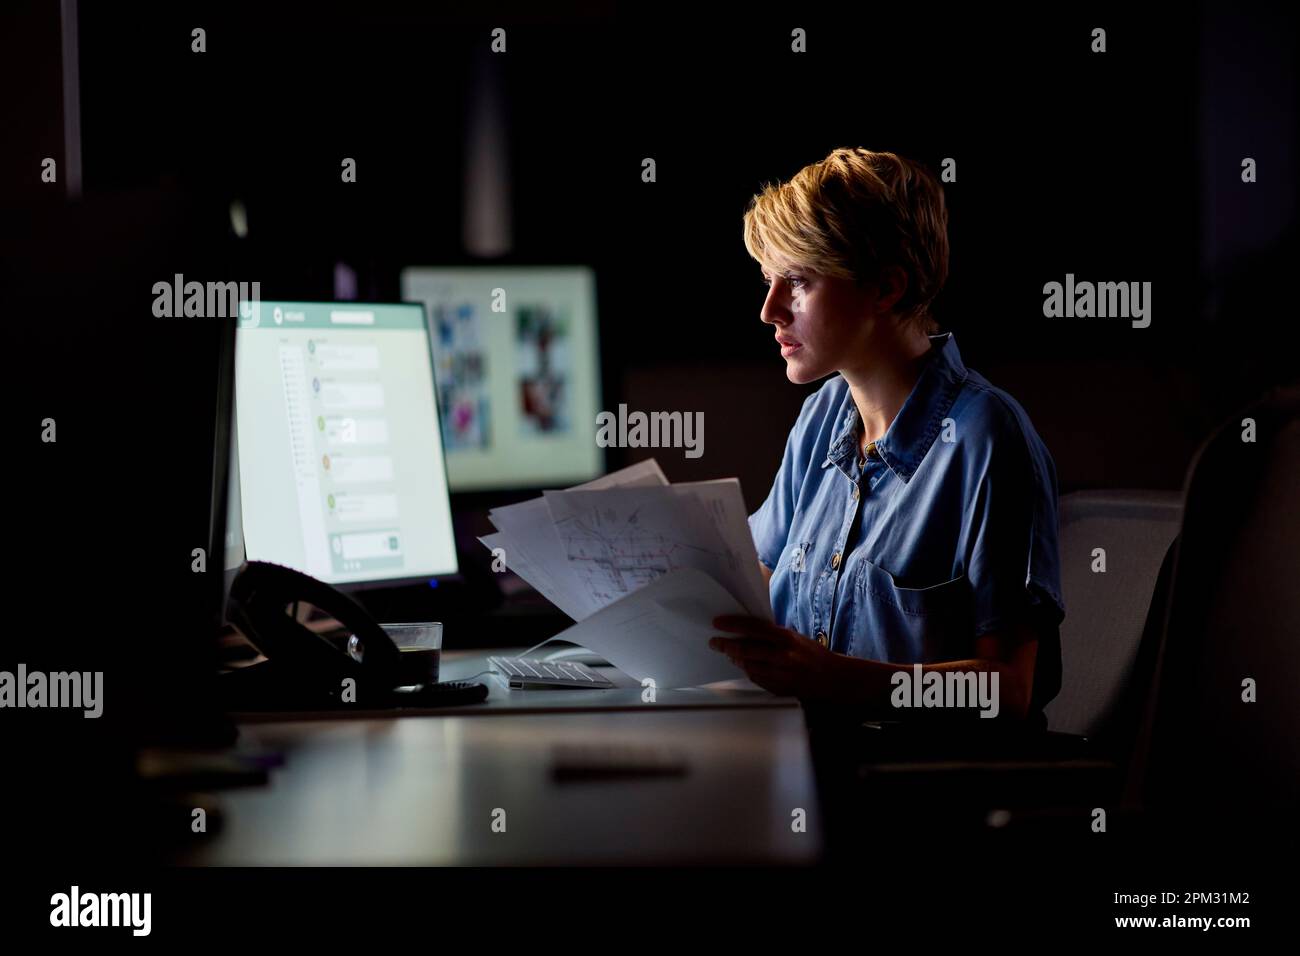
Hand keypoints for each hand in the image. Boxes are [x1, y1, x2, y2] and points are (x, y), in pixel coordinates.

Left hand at [709, 615, 839, 699]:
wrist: (832, 677)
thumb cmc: (812, 653)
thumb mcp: (794, 637)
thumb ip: (771, 634)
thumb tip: (744, 630)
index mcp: (787, 638)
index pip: (753, 628)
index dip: (732, 625)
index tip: (717, 623)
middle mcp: (783, 656)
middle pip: (746, 650)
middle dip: (726, 645)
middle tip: (715, 642)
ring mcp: (781, 674)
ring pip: (748, 666)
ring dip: (735, 659)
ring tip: (729, 653)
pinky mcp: (779, 689)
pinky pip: (756, 679)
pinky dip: (748, 671)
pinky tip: (746, 665)